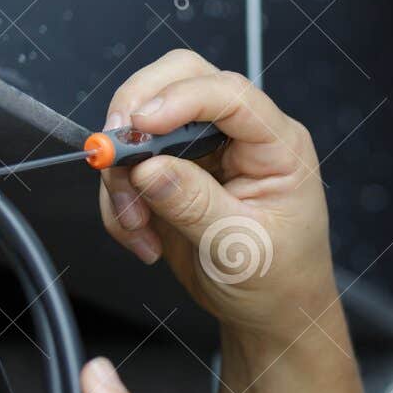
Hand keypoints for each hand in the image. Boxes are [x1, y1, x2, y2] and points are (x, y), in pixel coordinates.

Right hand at [97, 49, 334, 343]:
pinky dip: (119, 197)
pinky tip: (141, 236)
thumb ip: (195, 204)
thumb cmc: (279, 280)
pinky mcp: (173, 171)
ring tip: (137, 226)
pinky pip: (128, 164)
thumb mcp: (241, 248)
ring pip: (142, 121)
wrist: (271, 312)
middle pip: (178, 80)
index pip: (230, 93)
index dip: (181, 98)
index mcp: (278, 144)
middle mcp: (241, 135)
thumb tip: (149, 168)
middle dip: (137, 114)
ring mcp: (204, 149)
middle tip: (113, 156)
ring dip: (123, 172)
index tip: (141, 124)